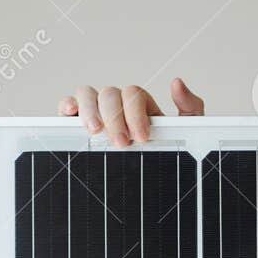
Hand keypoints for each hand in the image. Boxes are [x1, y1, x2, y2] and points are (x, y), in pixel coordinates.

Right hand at [57, 78, 205, 146]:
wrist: (163, 175)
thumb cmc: (171, 150)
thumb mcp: (189, 131)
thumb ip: (190, 106)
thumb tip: (176, 82)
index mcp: (140, 104)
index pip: (132, 93)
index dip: (135, 112)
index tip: (142, 137)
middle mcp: (118, 104)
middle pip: (109, 93)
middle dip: (114, 118)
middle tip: (122, 142)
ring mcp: (98, 112)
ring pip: (87, 94)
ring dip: (90, 111)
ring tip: (96, 132)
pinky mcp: (81, 122)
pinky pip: (68, 105)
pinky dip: (67, 106)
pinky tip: (71, 115)